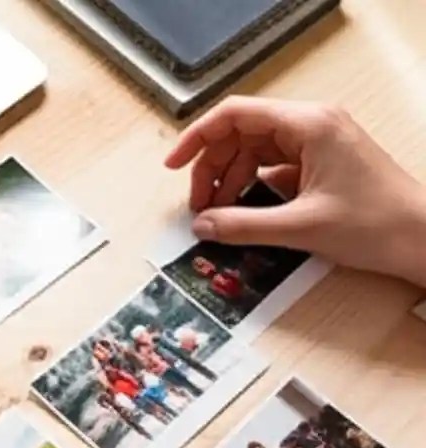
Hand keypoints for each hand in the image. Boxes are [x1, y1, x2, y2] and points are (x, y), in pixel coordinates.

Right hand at [166, 96, 425, 286]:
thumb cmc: (378, 225)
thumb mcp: (300, 228)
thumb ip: (242, 225)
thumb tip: (202, 226)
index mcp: (309, 124)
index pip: (236, 114)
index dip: (197, 137)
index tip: (174, 165)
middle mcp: (313, 124)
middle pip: (241, 134)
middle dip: (212, 168)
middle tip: (198, 205)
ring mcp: (319, 142)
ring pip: (255, 150)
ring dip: (230, 179)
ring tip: (217, 213)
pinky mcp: (322, 162)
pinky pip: (274, 165)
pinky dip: (253, 185)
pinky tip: (244, 211)